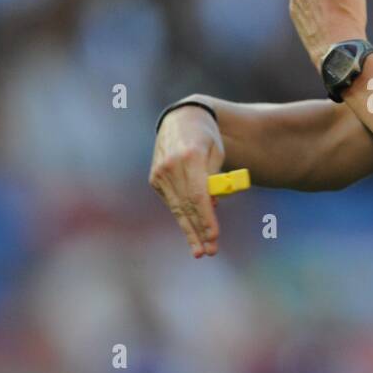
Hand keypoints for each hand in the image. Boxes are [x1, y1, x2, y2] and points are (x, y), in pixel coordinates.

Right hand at [148, 104, 224, 256]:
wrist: (182, 121)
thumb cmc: (207, 138)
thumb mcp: (218, 153)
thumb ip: (215, 179)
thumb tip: (211, 207)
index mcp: (189, 156)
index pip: (197, 194)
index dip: (206, 218)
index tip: (214, 236)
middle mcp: (170, 165)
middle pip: (186, 205)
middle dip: (199, 231)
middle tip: (210, 251)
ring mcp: (159, 173)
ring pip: (177, 208)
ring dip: (189, 230)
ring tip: (201, 250)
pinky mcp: (155, 178)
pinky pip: (172, 202)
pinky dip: (183, 216)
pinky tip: (193, 231)